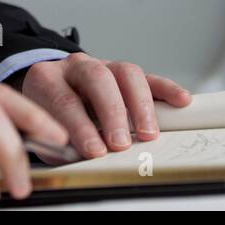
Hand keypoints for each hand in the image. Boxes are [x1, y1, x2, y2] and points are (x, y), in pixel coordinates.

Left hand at [18, 53, 191, 158]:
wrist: (47, 94)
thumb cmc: (48, 118)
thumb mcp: (44, 132)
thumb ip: (60, 143)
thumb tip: (85, 160)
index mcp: (46, 78)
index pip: (64, 99)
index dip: (80, 126)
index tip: (94, 150)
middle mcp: (75, 66)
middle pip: (97, 79)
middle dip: (112, 113)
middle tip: (120, 143)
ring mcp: (103, 65)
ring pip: (126, 73)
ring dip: (139, 104)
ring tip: (147, 133)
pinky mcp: (125, 73)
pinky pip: (148, 77)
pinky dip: (165, 89)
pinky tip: (180, 101)